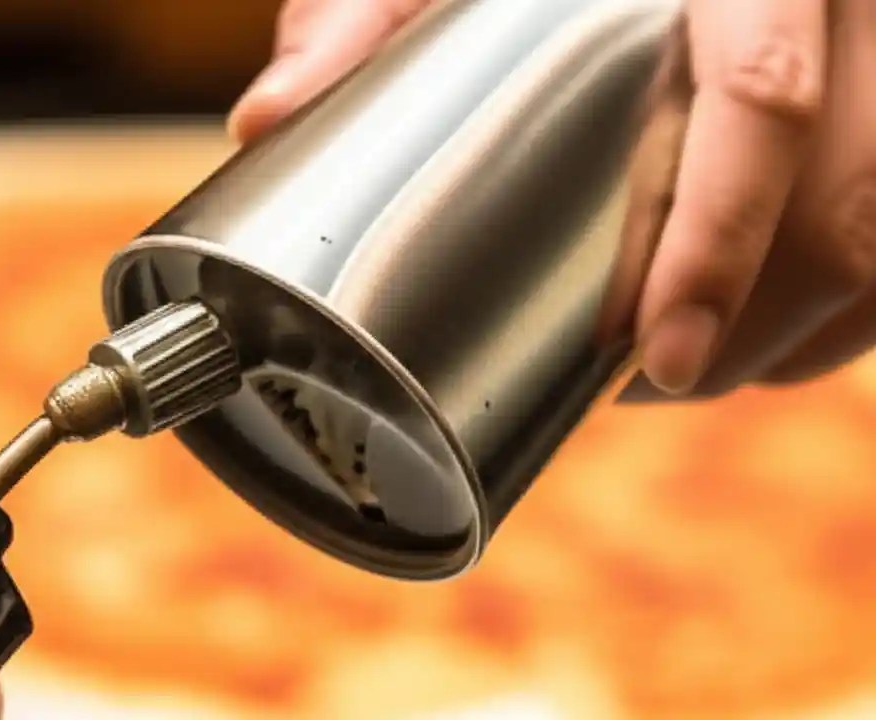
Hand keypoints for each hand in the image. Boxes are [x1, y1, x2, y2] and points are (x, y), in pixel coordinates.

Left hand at [231, 0, 875, 399]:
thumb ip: (361, 10)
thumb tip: (264, 118)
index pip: (762, 102)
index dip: (720, 244)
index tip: (657, 355)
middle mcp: (829, 13)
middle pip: (846, 205)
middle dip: (748, 330)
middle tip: (645, 385)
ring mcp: (872, 63)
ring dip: (790, 336)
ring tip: (674, 368)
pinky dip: (829, 312)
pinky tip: (743, 329)